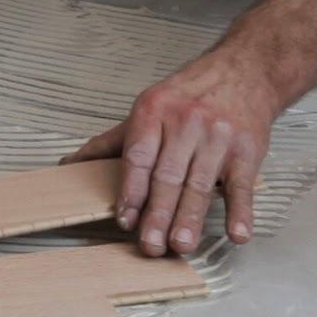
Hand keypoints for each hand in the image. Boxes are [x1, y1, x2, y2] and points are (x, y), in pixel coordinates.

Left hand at [64, 52, 277, 255]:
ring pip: (201, 185)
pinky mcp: (247, 150)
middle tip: (151, 245)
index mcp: (154, 113)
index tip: (125, 219)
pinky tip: (237, 234)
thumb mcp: (147, 108)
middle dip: (158, 214)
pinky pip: (243, 185)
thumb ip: (111, 141)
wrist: (244, 71)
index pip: (139, 158)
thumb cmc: (189, 96)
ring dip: (191, 219)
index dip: (131, 191)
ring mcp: (218, 137)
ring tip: (181, 245)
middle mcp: (186, 124)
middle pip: (168, 176)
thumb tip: (69, 164)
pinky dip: (241, 211)